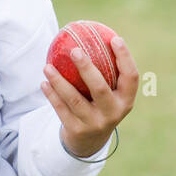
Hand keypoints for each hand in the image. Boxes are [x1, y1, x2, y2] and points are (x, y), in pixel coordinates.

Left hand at [41, 35, 138, 158]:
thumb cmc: (101, 105)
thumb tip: (94, 34)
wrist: (90, 141)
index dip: (125, 57)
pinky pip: (61, 109)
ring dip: (58, 81)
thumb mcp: (111, 93)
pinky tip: (44, 83)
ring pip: (74, 99)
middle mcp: (113, 113)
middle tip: (74, 50)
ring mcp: (94, 123)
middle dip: (86, 68)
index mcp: (126, 100)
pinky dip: (51, 95)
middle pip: (99, 88)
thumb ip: (108, 70)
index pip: (130, 76)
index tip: (114, 38)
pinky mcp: (77, 130)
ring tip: (47, 66)